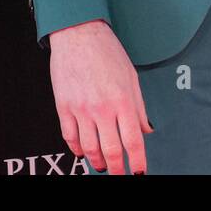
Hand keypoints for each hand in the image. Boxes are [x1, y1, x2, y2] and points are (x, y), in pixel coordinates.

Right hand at [48, 19, 153, 174]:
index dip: (138, 161)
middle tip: (120, 175)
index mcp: (123, 100)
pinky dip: (76, 149)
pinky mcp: (64, 107)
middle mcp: (102, 108)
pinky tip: (82, 152)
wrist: (79, 35)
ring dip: (97, 162)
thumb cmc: (107, 52)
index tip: (139, 172)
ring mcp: (81, 109)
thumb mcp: (131, 77)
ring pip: (89, 148)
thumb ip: (139, 107)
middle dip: (117, 169)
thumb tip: (146, 130)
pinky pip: (70, 137)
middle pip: (111, 150)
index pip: (133, 141)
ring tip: (102, 166)